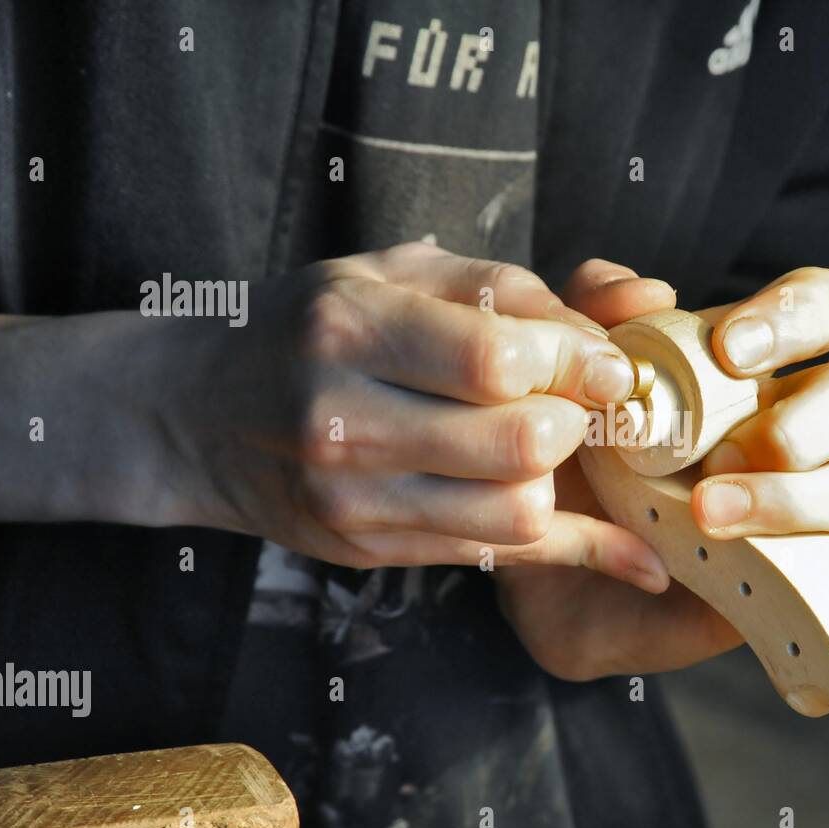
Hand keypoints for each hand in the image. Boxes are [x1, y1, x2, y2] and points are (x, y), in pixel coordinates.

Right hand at [155, 241, 667, 579]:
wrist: (203, 413)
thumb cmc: (317, 326)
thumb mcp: (395, 272)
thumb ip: (512, 288)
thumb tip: (625, 325)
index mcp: (349, 326)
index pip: (501, 361)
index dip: (579, 364)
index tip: (605, 365)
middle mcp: (341, 418)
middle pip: (520, 445)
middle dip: (576, 424)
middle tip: (574, 405)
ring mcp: (350, 498)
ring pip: (516, 512)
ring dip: (560, 478)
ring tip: (547, 445)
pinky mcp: (368, 549)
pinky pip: (497, 555)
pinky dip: (567, 542)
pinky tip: (610, 537)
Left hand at [497, 261, 828, 680]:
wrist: (532, 566)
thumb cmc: (559, 460)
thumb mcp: (558, 381)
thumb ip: (590, 315)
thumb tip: (650, 290)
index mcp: (752, 369)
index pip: (826, 307)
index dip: (799, 315)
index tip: (730, 350)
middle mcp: (794, 429)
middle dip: (814, 416)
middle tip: (725, 452)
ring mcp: (807, 508)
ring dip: (801, 497)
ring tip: (710, 514)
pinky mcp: (804, 583)